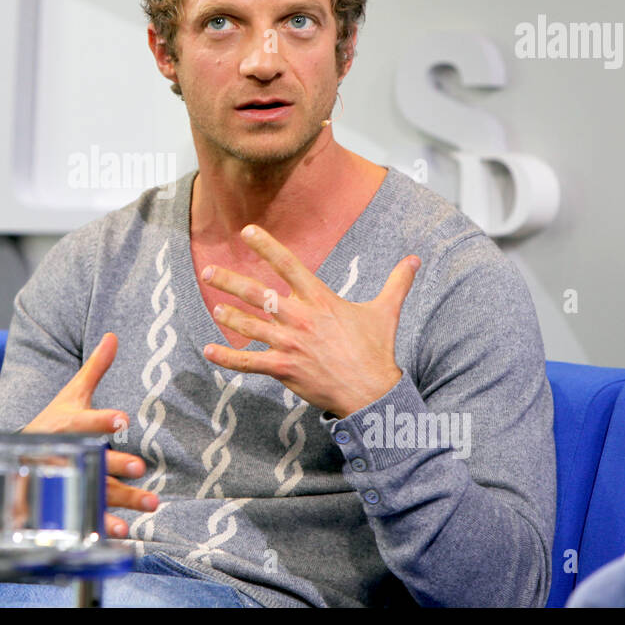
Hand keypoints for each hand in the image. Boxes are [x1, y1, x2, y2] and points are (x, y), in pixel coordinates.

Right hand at [22, 332, 158, 537]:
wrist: (14, 458)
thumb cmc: (51, 422)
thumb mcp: (70, 395)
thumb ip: (95, 370)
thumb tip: (113, 336)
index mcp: (67, 425)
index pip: (86, 421)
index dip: (103, 420)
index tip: (122, 420)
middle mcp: (67, 454)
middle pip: (94, 459)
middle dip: (115, 464)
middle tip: (139, 466)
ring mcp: (67, 481)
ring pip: (97, 491)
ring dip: (123, 499)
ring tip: (150, 504)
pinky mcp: (67, 504)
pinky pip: (87, 518)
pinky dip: (104, 527)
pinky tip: (123, 533)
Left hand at [200, 225, 420, 417]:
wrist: (372, 392)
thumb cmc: (377, 350)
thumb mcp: (386, 311)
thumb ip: (396, 282)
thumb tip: (415, 260)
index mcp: (320, 300)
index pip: (289, 264)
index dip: (266, 245)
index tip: (246, 231)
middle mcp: (301, 318)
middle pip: (260, 293)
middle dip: (231, 281)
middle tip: (209, 270)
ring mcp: (291, 344)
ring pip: (252, 326)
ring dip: (230, 316)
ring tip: (214, 307)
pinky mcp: (285, 368)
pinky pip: (250, 362)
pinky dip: (228, 358)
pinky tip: (210, 351)